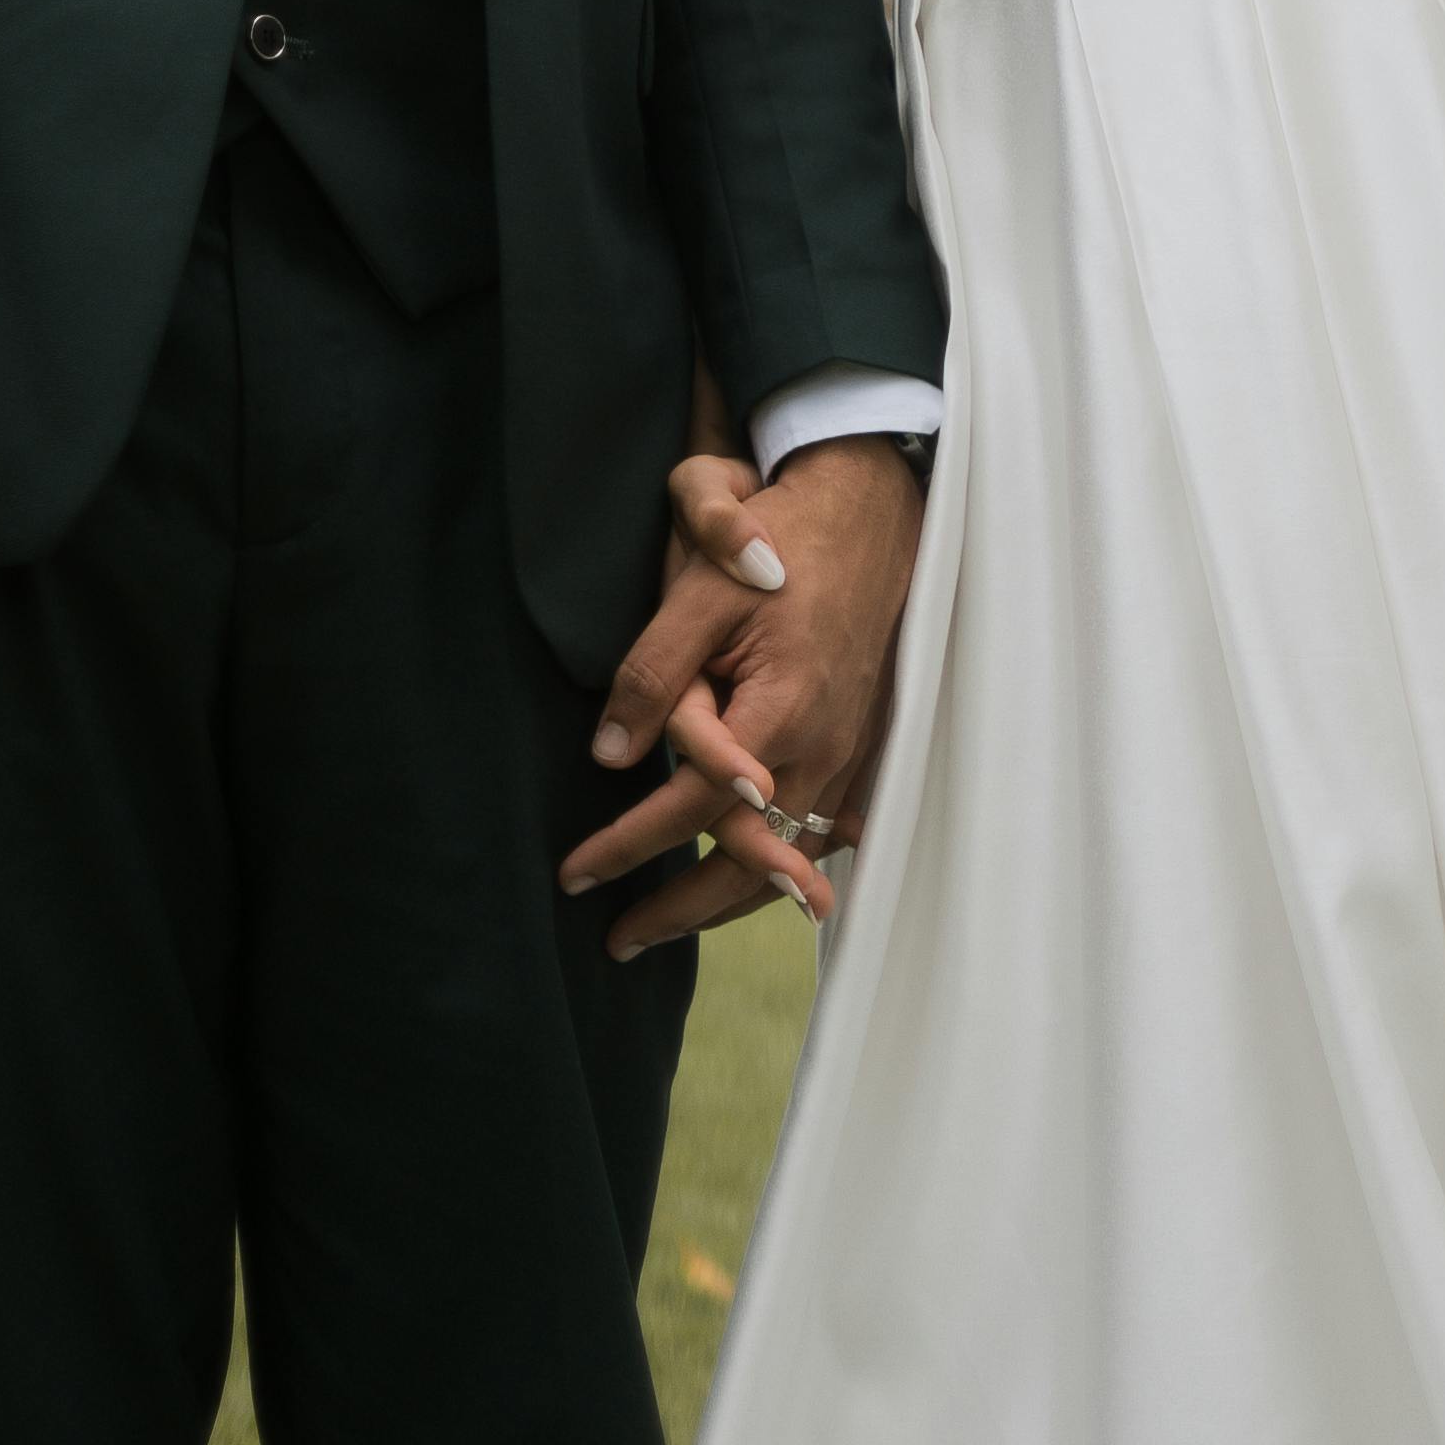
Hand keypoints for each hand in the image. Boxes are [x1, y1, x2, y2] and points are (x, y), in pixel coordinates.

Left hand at [563, 435, 923, 956]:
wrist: (871, 502)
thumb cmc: (781, 539)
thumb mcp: (701, 591)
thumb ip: (653, 674)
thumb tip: (609, 755)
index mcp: (779, 717)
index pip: (686, 811)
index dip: (625, 847)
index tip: (574, 873)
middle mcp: (824, 750)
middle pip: (746, 863)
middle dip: (679, 910)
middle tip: (617, 941)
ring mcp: (853, 750)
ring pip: (790, 855)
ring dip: (730, 899)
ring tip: (673, 924)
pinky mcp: (869, 740)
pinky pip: (827, 828)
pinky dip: (789, 864)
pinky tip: (765, 884)